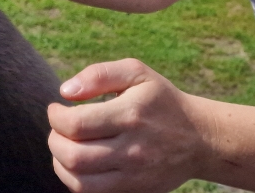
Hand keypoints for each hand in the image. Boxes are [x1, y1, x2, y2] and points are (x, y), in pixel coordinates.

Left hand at [48, 59, 204, 192]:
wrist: (200, 139)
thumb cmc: (161, 101)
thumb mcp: (137, 73)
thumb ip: (99, 74)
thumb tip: (65, 91)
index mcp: (130, 114)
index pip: (76, 124)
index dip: (56, 117)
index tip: (57, 108)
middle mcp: (132, 148)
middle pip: (73, 156)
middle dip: (54, 140)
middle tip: (58, 128)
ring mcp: (134, 174)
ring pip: (79, 180)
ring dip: (60, 162)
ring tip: (64, 145)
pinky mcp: (135, 190)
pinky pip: (92, 192)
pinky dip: (74, 179)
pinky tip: (76, 163)